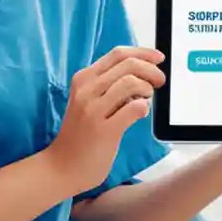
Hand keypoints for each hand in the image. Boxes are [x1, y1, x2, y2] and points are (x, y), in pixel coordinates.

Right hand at [44, 47, 166, 193]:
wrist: (62, 166)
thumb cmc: (80, 134)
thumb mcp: (87, 100)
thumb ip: (107, 85)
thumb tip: (141, 73)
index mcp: (83, 79)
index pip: (118, 54)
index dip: (143, 53)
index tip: (158, 58)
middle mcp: (86, 90)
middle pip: (128, 65)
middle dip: (151, 70)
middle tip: (159, 81)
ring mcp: (93, 110)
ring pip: (131, 83)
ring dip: (146, 89)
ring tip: (145, 99)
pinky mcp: (104, 130)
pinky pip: (134, 109)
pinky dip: (143, 108)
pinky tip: (140, 113)